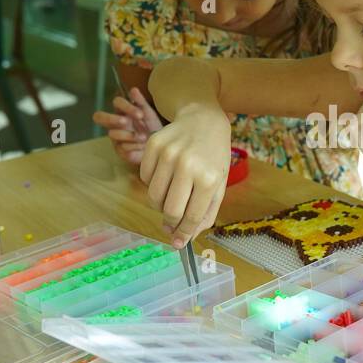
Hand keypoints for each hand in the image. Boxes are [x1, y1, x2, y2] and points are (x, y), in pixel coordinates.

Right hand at [92, 87, 162, 166]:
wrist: (160, 146)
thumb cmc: (151, 127)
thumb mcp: (148, 113)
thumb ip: (140, 101)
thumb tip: (133, 89)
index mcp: (122, 111)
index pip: (116, 102)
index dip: (126, 106)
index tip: (140, 114)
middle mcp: (115, 123)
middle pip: (99, 116)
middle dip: (112, 118)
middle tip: (126, 122)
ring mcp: (115, 137)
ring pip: (112, 133)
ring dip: (130, 135)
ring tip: (144, 138)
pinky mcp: (119, 151)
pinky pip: (122, 148)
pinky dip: (134, 147)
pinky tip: (142, 147)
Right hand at [137, 104, 230, 247]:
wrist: (202, 120)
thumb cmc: (213, 155)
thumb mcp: (219, 184)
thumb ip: (205, 214)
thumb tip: (184, 239)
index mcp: (209, 178)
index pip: (191, 216)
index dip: (184, 233)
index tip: (179, 243)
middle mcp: (188, 165)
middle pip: (170, 210)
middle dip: (171, 221)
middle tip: (173, 220)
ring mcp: (168, 154)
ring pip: (153, 196)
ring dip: (160, 203)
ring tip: (171, 195)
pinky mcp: (153, 144)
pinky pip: (144, 178)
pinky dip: (152, 184)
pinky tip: (165, 176)